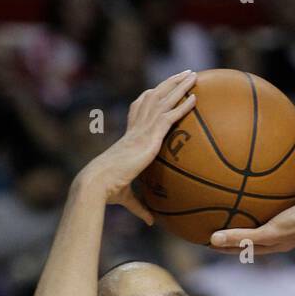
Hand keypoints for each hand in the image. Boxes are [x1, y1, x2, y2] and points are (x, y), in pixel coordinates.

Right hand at [79, 70, 196, 223]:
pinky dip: (182, 105)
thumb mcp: (127, 197)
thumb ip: (140, 206)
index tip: (159, 88)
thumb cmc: (108, 191)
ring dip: (179, 86)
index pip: (140, 109)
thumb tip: (151, 222)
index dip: (150, 96)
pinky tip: (195, 98)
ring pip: (163, 100)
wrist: (99, 183)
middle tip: (185, 73)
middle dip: (170, 83)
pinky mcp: (148, 137)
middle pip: (155, 97)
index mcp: (129, 135)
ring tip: (194, 74)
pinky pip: (169, 116)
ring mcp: (142, 129)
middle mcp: (136, 127)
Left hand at [210, 186, 294, 254]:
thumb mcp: (266, 233)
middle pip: (246, 228)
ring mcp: (285, 216)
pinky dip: (263, 184)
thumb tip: (212, 239)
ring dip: (246, 201)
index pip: (238, 246)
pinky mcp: (293, 201)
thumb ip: (241, 237)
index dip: (221, 243)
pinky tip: (254, 169)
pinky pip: (273, 192)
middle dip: (229, 222)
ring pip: (259, 209)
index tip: (202, 236)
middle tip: (209, 211)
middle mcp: (275, 231)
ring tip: (229, 187)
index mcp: (268, 243)